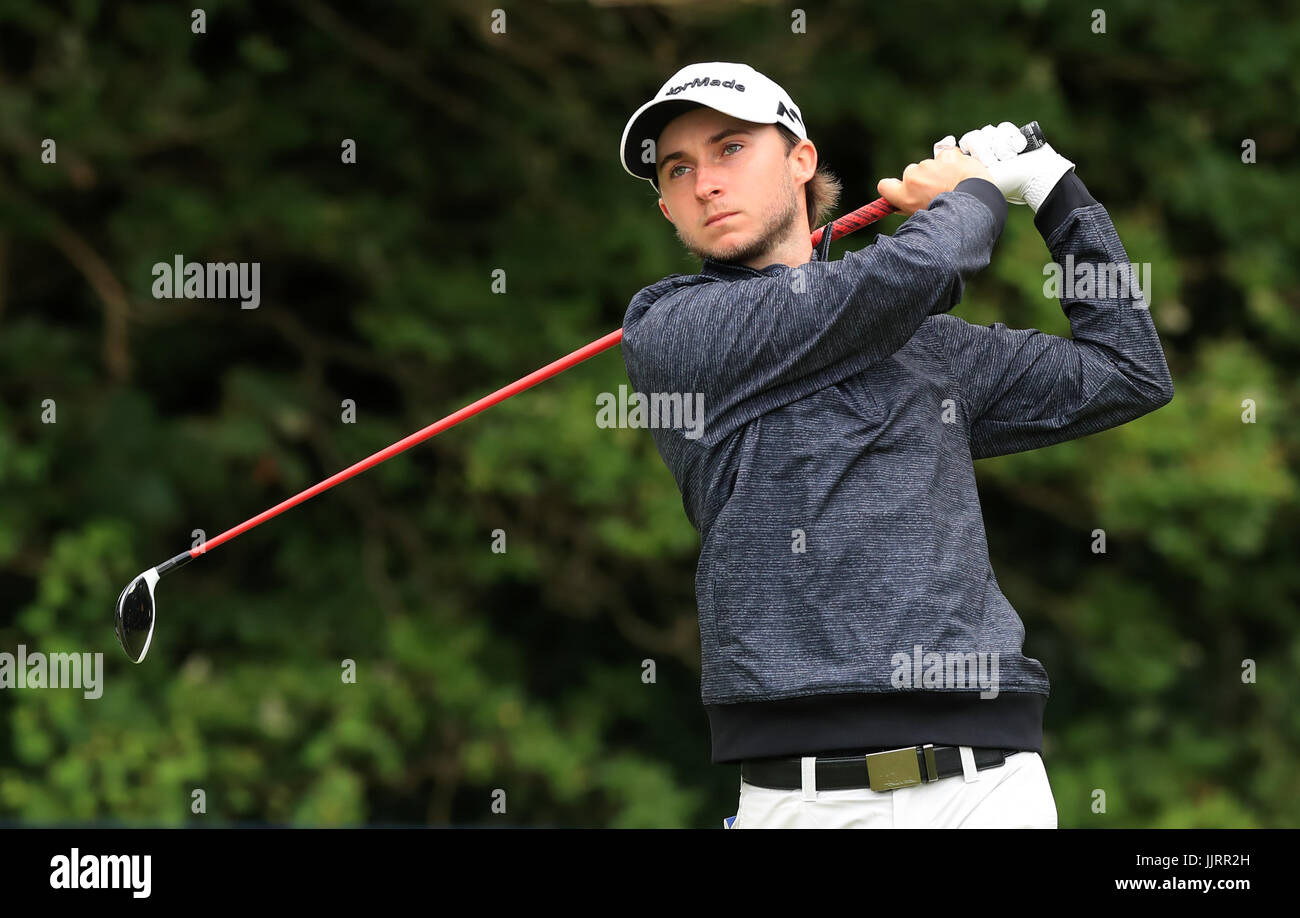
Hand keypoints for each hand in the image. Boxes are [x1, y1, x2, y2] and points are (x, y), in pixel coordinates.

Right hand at [876, 147, 991, 215]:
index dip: (893, 187)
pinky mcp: (946, 156)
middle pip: (911, 173)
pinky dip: (953, 162)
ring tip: (953, 184)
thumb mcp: (925, 217)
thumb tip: (899, 206)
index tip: (901, 189)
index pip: (884, 186)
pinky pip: (946, 156)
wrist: (975, 203)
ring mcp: (929, 165)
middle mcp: (913, 178)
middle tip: (939, 190)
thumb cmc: (951, 215)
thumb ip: (910, 208)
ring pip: (930, 164)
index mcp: (905, 196)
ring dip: (939, 171)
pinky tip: (960, 174)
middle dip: (923, 179)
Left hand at [956, 121, 1074, 211]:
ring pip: (990, 131)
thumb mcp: (978, 178)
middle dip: (988, 150)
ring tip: (1010, 159)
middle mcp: (984, 151)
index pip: (965, 143)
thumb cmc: (1007, 183)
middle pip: (976, 136)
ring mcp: (998, 143)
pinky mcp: (1011, 136)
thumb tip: (946, 145)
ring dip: (1002, 147)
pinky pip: (1004, 127)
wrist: (1036, 177)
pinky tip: (1019, 148)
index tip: (986, 160)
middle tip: (997, 163)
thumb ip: (960, 165)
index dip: (973, 147)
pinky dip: (1013, 138)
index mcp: (972, 163)